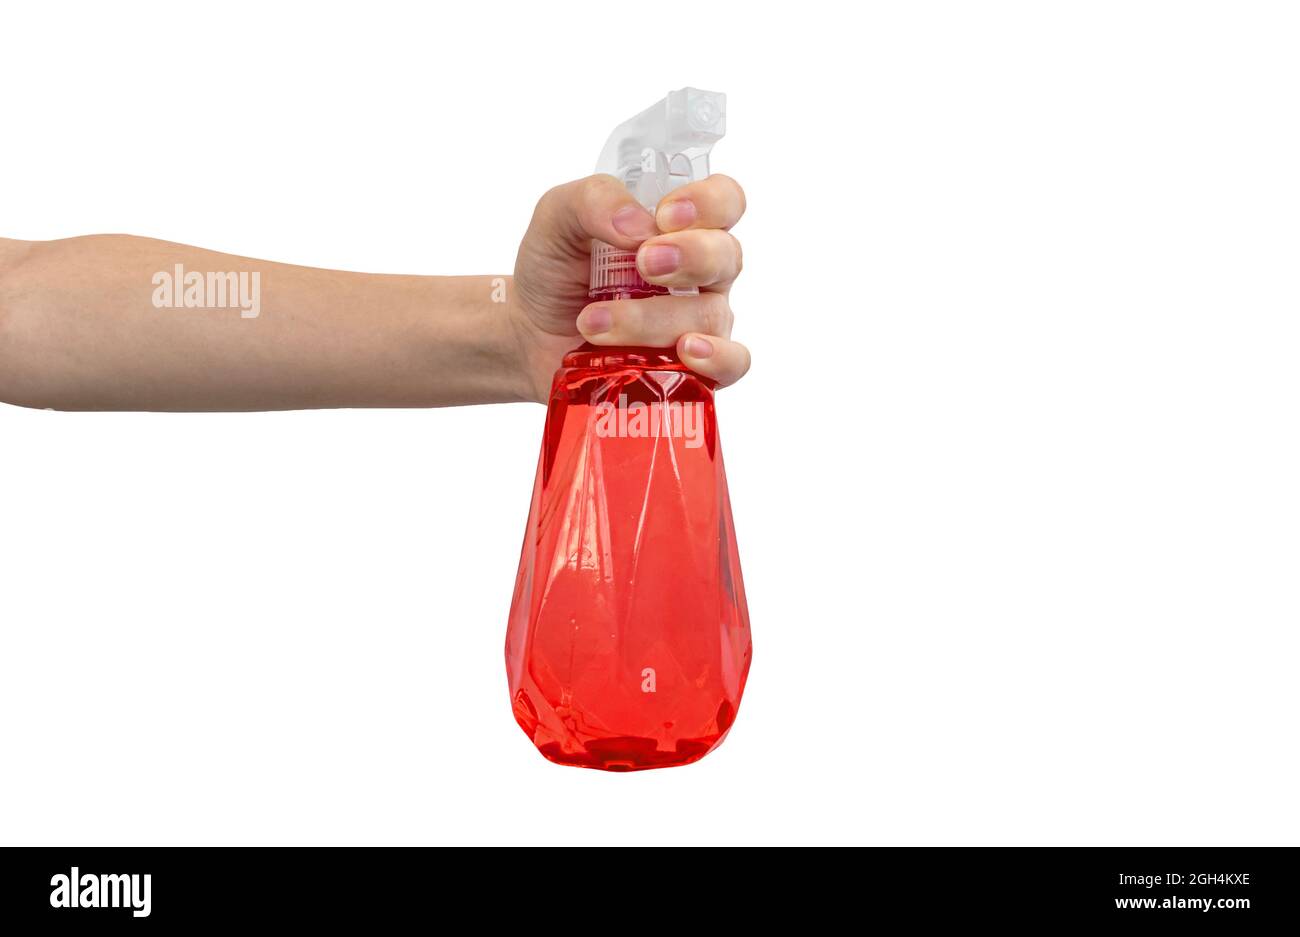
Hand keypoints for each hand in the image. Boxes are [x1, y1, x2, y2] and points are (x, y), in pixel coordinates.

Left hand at [509, 173, 748, 402]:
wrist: (527, 335)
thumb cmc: (554, 271)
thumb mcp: (556, 219)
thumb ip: (593, 200)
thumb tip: (636, 224)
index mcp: (678, 227)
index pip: (724, 200)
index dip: (708, 203)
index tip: (664, 215)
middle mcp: (699, 272)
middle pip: (727, 255)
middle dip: (689, 256)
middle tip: (643, 264)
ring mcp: (700, 321)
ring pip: (710, 314)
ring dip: (651, 318)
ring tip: (593, 323)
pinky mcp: (693, 369)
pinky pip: (733, 363)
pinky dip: (717, 358)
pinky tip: (686, 352)